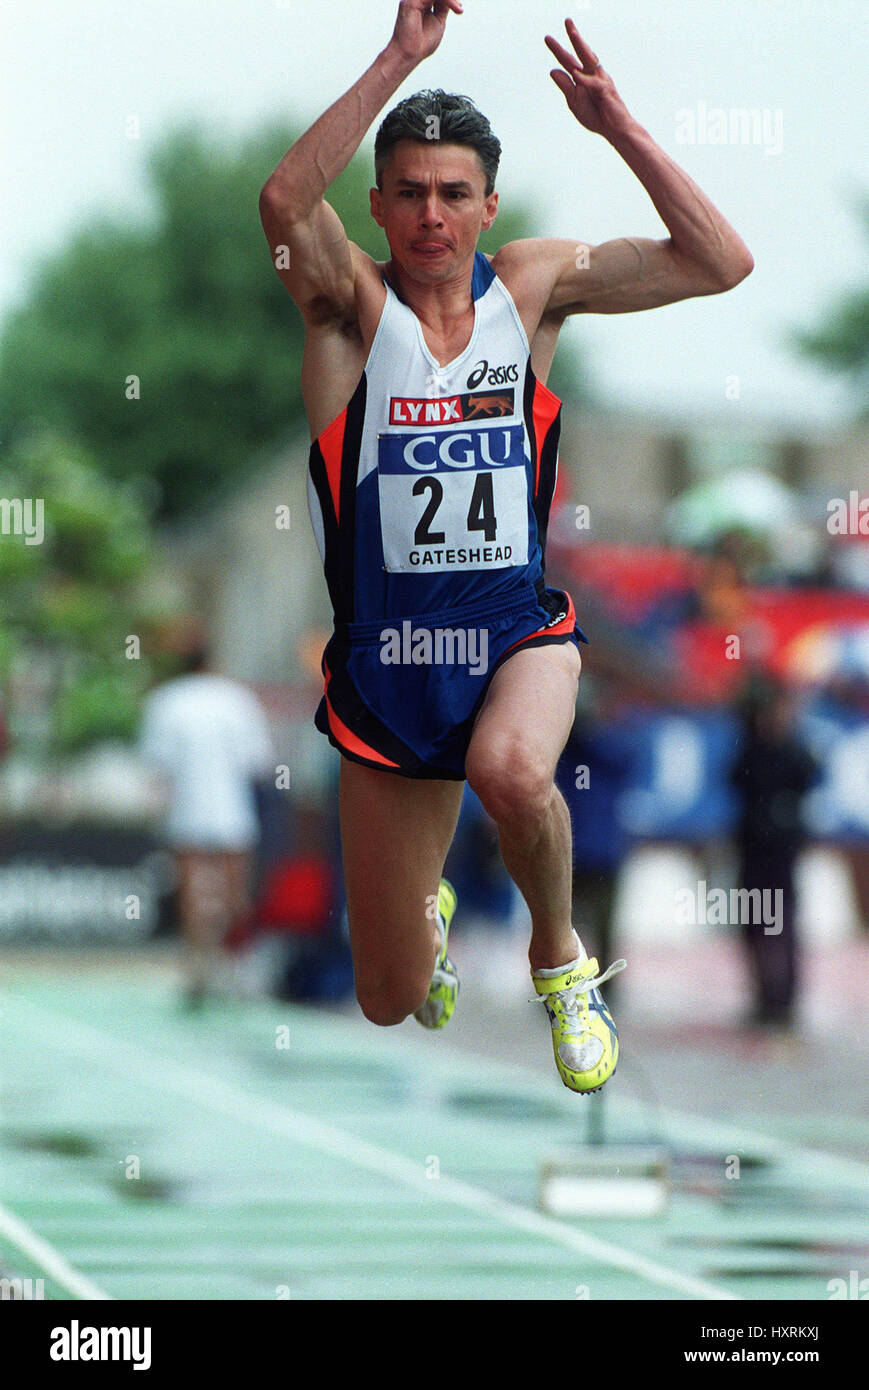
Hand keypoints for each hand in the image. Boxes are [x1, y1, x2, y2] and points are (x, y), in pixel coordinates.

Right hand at [389, 0, 463, 65]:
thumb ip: (442, 8)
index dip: (449, 0)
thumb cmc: (422, 44)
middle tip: (459, 7)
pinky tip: (455, 7)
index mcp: (421, 4)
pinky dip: (447, 0)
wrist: (410, 55)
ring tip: (458, 8)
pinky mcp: (412, 2)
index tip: (459, 8)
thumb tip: (453, 0)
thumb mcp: (438, 21)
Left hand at [545, 18, 631, 138]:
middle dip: (574, 36)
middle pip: (582, 53)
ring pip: (590, 61)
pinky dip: (584, 79)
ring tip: (574, 34)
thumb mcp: (574, 102)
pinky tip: (574, 73)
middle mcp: (593, 74)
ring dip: (582, 47)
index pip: (568, 61)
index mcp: (583, 77)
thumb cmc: (597, 115)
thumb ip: (565, 86)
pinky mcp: (606, 92)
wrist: (614, 130)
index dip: (558, 49)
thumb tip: (553, 71)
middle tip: (567, 21)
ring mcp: (601, 81)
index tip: (547, 37)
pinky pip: (593, 84)